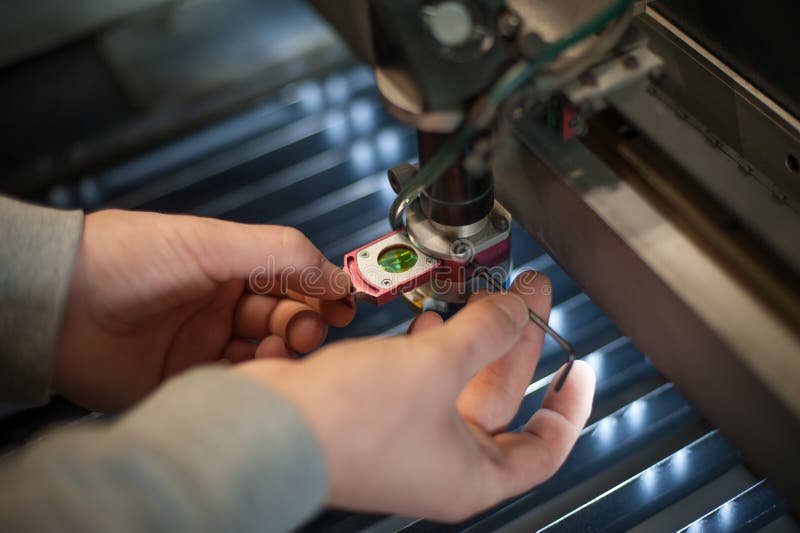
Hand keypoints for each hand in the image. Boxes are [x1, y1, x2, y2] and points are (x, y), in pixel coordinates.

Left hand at [55, 210, 354, 411]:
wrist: (60, 304)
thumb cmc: (127, 259)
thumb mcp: (214, 243)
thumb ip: (281, 254)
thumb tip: (337, 276)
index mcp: (229, 267)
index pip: (292, 280)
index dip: (320, 291)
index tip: (345, 304)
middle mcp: (220, 307)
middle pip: (284, 320)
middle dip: (303, 324)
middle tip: (304, 329)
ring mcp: (204, 346)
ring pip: (265, 356)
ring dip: (280, 354)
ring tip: (273, 350)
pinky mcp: (188, 382)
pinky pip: (236, 386)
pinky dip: (254, 380)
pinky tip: (253, 372)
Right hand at [236, 272, 594, 521]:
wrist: (266, 427)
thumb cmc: (346, 424)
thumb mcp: (435, 368)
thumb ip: (484, 334)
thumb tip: (516, 310)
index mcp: (471, 473)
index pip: (543, 448)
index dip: (568, 407)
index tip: (578, 371)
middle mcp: (441, 462)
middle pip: (498, 398)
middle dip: (514, 342)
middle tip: (528, 296)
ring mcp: (407, 440)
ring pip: (456, 382)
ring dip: (472, 339)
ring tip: (482, 297)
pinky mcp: (377, 414)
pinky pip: (421, 378)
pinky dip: (432, 347)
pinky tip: (428, 320)